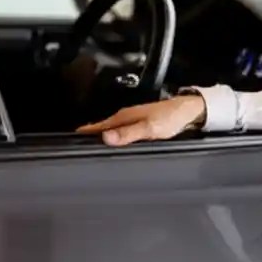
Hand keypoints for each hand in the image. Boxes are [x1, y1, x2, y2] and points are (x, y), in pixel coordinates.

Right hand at [75, 94, 205, 145]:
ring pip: (112, 131)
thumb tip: (105, 138)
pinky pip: (122, 133)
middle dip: (89, 137)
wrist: (189, 112)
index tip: (71, 141)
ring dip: (102, 139)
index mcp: (124, 117)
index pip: (97, 126)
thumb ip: (128, 134)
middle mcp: (126, 118)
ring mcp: (133, 121)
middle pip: (102, 129)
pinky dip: (115, 139)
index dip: (84, 134)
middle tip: (77, 148)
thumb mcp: (149, 128)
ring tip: (92, 149)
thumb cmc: (171, 118)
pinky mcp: (141, 126)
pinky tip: (116, 146)